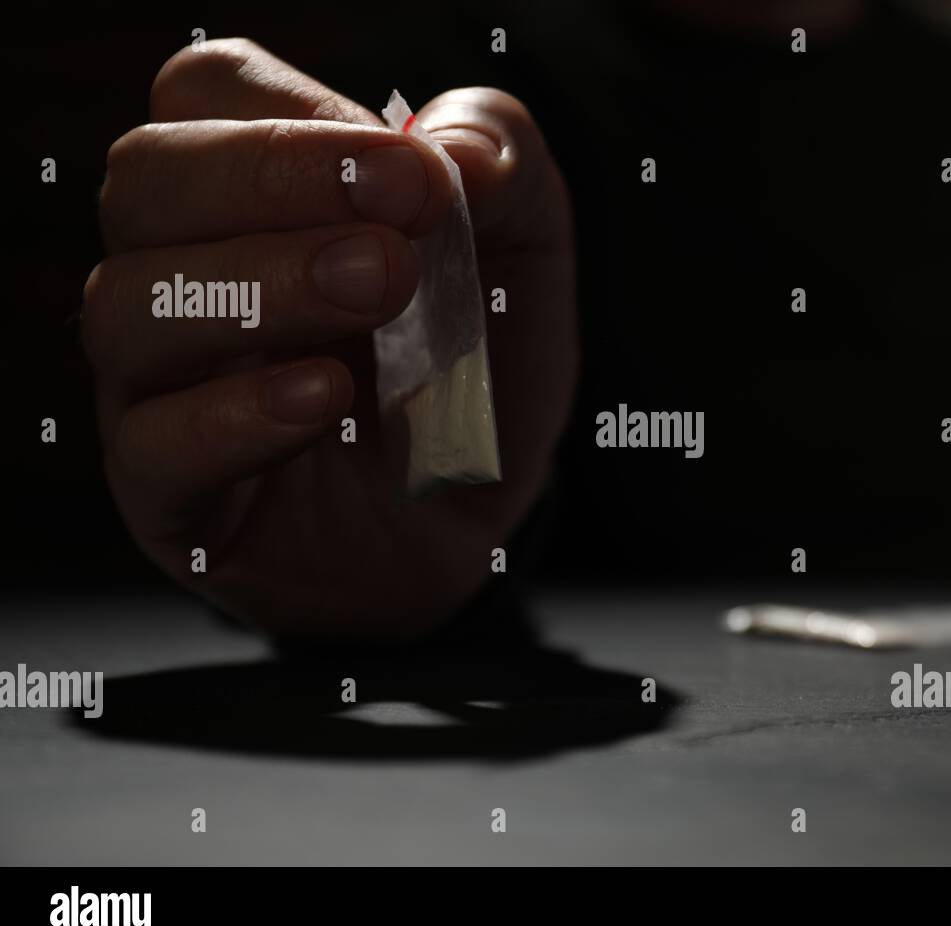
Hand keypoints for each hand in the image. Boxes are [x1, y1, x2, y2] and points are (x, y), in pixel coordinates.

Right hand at [83, 39, 576, 641]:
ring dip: (259, 286)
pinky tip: (329, 398)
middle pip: (146, 180)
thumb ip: (507, 171)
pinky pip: (152, 445)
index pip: (208, 96)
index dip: (301, 121)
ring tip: (375, 294)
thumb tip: (459, 145)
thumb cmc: (477, 366)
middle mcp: (187, 272)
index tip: (413, 176)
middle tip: (394, 240)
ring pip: (130, 307)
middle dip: (271, 184)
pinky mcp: (172, 494)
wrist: (481, 508)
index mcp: (255, 192)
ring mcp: (163, 386)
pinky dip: (238, 414)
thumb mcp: (523, 252)